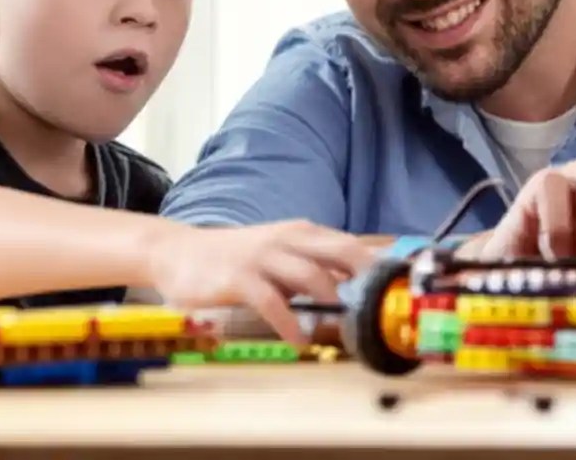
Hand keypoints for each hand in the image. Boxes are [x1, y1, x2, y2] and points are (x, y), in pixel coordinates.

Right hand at [144, 220, 375, 344]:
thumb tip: (353, 288)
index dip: (376, 266)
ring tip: (345, 326)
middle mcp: (286, 240)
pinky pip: (272, 302)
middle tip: (383, 306)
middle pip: (339, 252)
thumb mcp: (277, 255)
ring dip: (331, 301)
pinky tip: (300, 340)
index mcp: (300, 233)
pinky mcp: (238, 279)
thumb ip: (311, 267)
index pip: (348, 245)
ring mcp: (262, 258)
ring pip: (310, 275)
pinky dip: (290, 324)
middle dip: (366, 277)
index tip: (398, 288)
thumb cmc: (234, 258)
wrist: (177, 252)